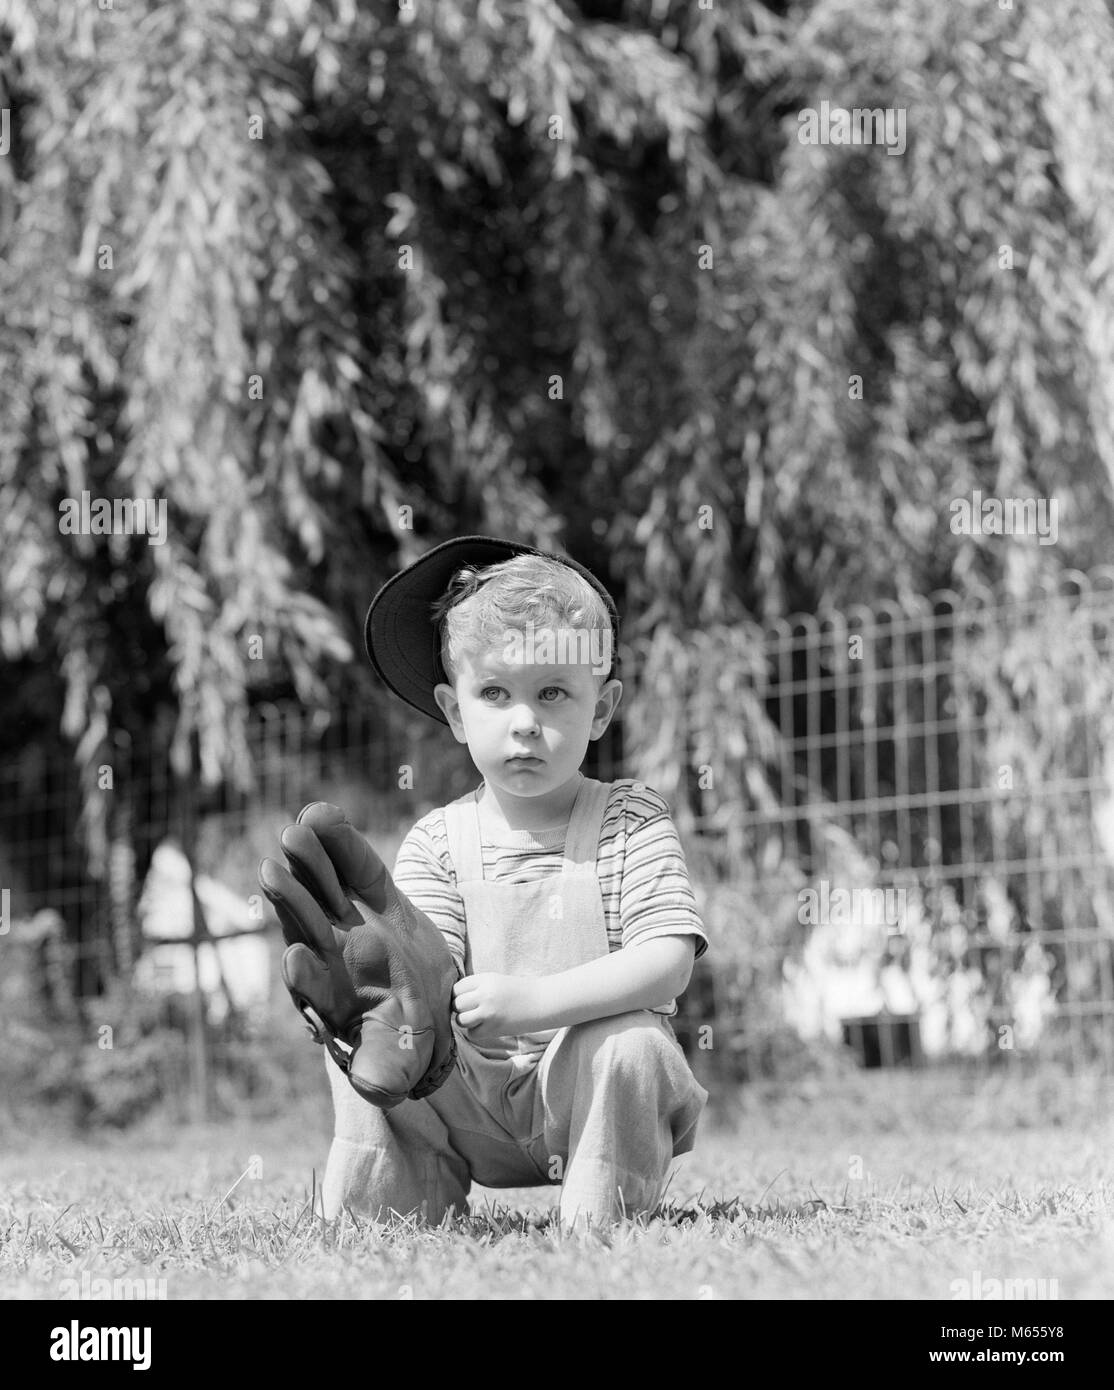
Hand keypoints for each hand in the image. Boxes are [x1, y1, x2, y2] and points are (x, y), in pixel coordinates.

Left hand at [258, 803, 457, 1106]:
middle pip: (304, 926)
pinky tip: (324, 815)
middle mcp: (329, 955)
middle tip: (272, 872)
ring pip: (320, 887)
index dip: (303, 975)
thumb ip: (383, 1073)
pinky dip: (339, 842)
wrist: (423, 1003)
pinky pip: (352, 864)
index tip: (295, 960)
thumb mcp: (398, 1062)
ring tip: (297, 831)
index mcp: (331, 999)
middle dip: (290, 901)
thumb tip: (375, 1090)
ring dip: (307, 862)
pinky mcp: (370, 892)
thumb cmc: (404, 1039)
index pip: (311, 986)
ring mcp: (346, 918)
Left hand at [452, 973, 541, 1042]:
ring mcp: (488, 1013)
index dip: (458, 995)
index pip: (457, 988)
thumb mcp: (495, 981)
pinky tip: (487, 1026)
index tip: (465, 998)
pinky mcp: (493, 1029)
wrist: (541, 1002)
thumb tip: (453, 999)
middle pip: (456, 1004)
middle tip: (470, 1010)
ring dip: (465, 1021)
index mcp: (485, 979)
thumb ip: (476, 987)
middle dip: (460, 1008)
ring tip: (477, 1018)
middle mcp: (484, 994)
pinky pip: (472, 1033)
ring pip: (461, 1020)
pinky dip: (476, 1031)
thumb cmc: (518, 991)